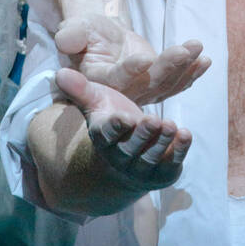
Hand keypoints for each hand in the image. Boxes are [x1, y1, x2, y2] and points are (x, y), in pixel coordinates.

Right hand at [54, 66, 190, 193]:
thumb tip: (58, 73)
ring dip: (161, 142)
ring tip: (170, 125)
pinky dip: (179, 150)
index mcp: (103, 138)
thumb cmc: (112, 121)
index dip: (115, 128)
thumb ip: (80, 89)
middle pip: (131, 148)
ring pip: (151, 156)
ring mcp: (142, 168)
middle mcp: (121, 156)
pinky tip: (186, 134)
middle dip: (142, 135)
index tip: (121, 119)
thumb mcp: (97, 102)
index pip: (107, 135)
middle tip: (154, 120)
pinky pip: (171, 162)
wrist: (127, 156)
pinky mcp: (163, 172)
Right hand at [55, 14, 210, 104]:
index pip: (117, 78)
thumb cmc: (87, 32)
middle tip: (184, 50)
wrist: (102, 38)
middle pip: (148, 83)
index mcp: (100, 81)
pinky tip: (205, 61)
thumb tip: (64, 39)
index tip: (145, 58)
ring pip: (167, 83)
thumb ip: (71, 34)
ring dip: (185, 67)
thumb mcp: (76, 28)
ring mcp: (143, 91)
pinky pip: (178, 83)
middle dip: (168, 66)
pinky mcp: (158, 86)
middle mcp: (123, 92)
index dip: (131, 69)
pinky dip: (193, 73)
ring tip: (197, 46)